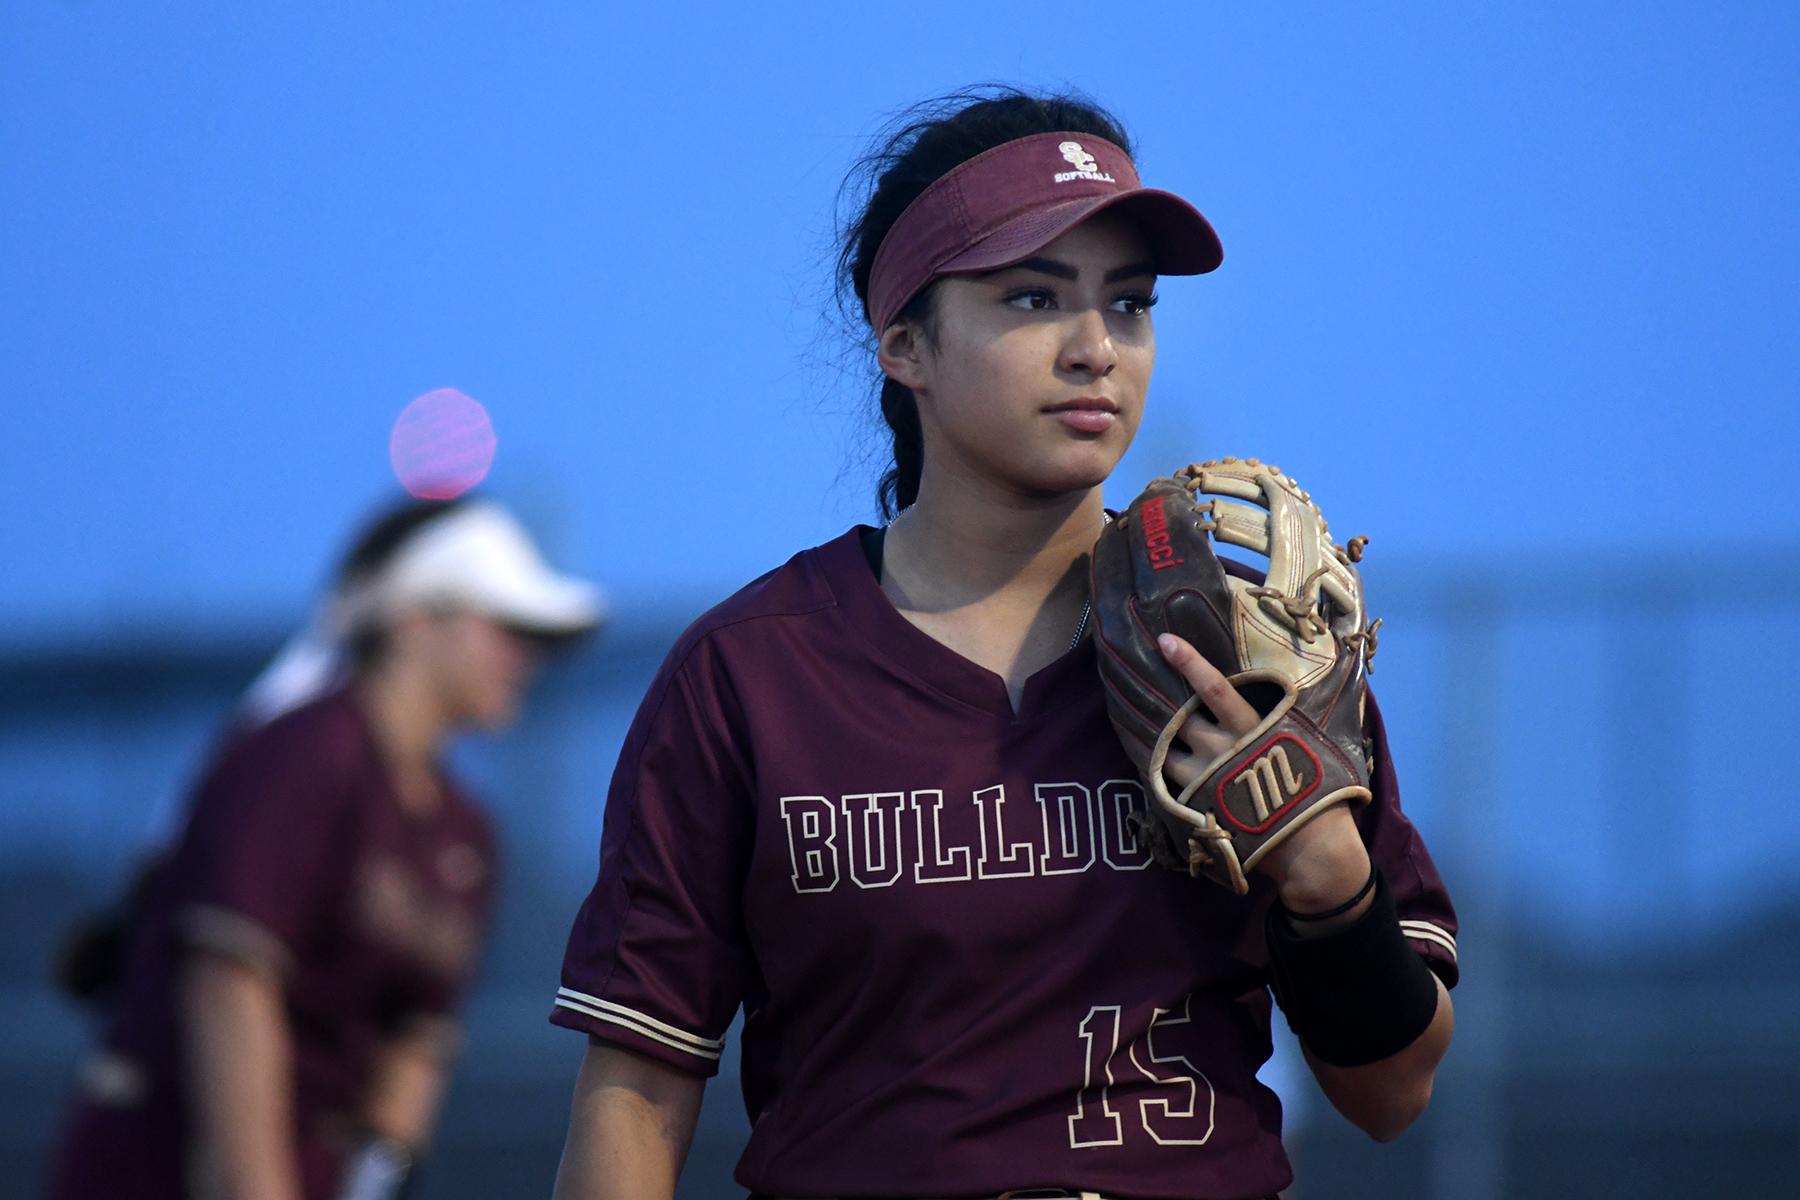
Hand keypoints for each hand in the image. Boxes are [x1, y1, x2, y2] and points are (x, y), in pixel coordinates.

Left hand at [1154, 633, 1370, 917]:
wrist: (1309, 850)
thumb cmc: (1320, 795)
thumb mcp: (1309, 746)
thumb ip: (1288, 720)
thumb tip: (1306, 688)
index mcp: (1250, 729)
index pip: (1214, 687)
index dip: (1189, 662)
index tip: (1165, 640)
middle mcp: (1220, 749)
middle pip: (1180, 716)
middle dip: (1170, 708)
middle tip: (1162, 698)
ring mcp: (1203, 779)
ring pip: (1167, 751)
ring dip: (1166, 746)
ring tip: (1173, 745)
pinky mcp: (1195, 807)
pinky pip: (1166, 785)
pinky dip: (1164, 777)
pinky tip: (1170, 775)